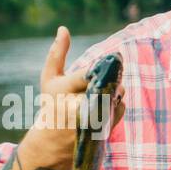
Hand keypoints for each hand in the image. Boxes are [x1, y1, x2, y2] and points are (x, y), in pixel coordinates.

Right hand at [30, 26, 119, 168]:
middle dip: (108, 76)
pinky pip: (120, 105)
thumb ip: (57, 53)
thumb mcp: (49, 78)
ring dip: (113, 89)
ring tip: (100, 92)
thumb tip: (64, 28)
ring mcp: (95, 118)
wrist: (55, 141)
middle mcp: (79, 105)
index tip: (104, 63)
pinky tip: (104, 105)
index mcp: (63, 90)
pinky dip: (115, 101)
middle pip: (107, 81)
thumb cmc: (52, 103)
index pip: (90, 72)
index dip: (99, 67)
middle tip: (104, 75)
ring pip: (117, 92)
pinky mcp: (107, 126)